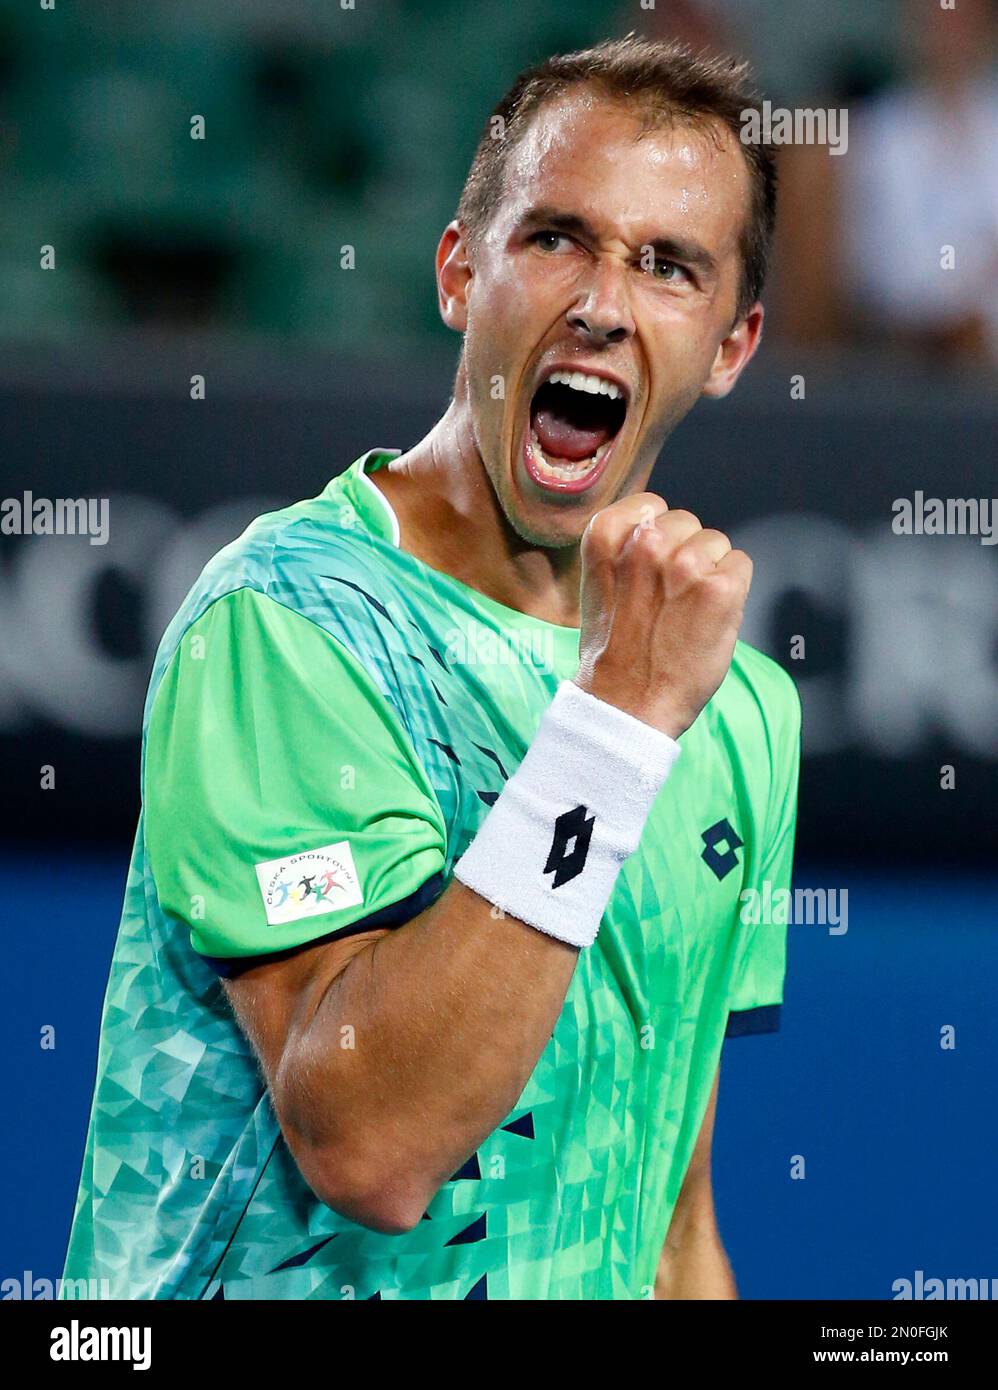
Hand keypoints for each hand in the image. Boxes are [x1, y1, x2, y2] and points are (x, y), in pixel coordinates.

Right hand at [575, 493, 751, 738]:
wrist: (627, 703)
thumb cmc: (614, 654)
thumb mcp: (600, 586)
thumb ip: (626, 553)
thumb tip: (663, 534)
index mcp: (607, 537)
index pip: (651, 506)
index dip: (656, 536)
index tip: (651, 566)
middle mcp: (646, 542)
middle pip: (686, 522)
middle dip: (684, 553)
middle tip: (668, 598)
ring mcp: (686, 563)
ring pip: (716, 543)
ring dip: (708, 571)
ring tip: (686, 612)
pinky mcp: (720, 588)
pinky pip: (741, 565)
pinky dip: (732, 591)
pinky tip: (707, 618)